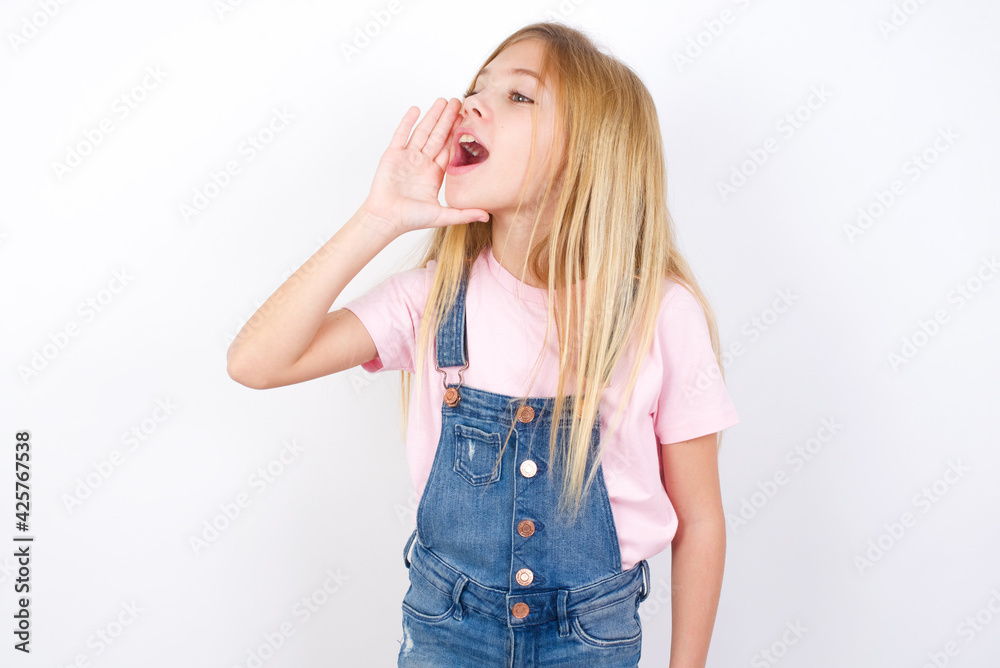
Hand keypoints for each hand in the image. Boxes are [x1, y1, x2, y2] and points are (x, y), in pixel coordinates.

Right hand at [361, 98, 489, 238]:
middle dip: (447, 119)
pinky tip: (416, 109)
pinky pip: (401, 134)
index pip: (449, 149)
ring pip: (422, 131)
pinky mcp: (392, 155)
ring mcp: (407, 157)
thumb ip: (464, 214)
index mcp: (434, 174)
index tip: (467, 119)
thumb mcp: (442, 216)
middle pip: (437, 136)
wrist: (386, 219)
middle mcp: (422, 163)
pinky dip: (408, 122)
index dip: (457, 134)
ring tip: (441, 101)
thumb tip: (486, 216)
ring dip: (432, 116)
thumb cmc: (411, 219)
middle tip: (457, 102)